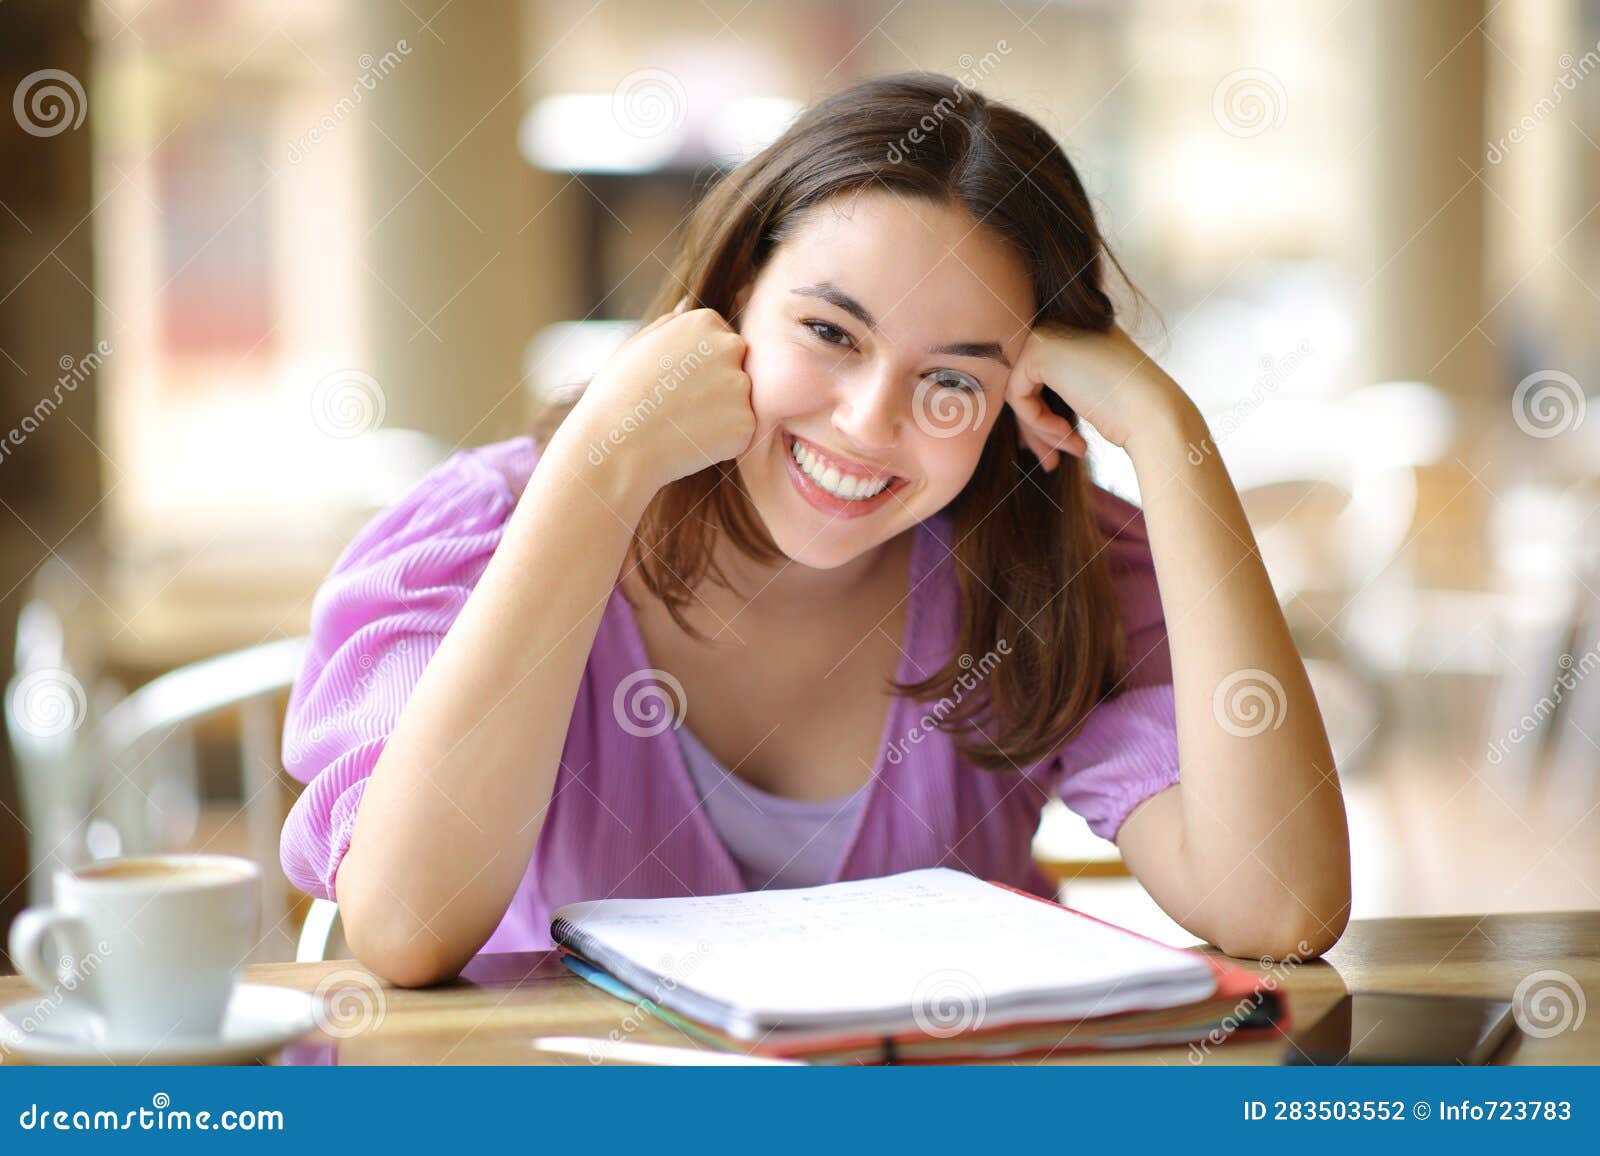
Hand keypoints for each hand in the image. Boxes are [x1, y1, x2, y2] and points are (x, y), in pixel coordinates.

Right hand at [572, 300, 756, 493]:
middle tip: (677, 409)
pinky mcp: (746, 423)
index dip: (698, 370)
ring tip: (680, 426)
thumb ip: (670, 325)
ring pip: (741, 404)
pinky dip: (722, 443)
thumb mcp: (638, 346)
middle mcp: (729, 346)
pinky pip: (741, 434)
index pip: (722, 344)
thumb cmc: (617, 397)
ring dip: (719, 417)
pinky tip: (689, 443)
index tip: (672, 385)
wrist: (612, 446)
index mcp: (704, 321)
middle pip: (738, 371)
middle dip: (716, 390)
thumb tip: (687, 304)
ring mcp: (740, 385)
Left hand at [1004, 321, 1180, 470]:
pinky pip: (1016, 394)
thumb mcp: (1089, 392)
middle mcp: (1062, 321)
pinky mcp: (1039, 349)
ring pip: (1020, 390)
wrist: (1154, 412)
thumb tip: (1020, 420)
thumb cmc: (1131, 411)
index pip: (1042, 375)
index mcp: (1078, 327)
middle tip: (1051, 463)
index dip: (1043, 418)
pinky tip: (1065, 434)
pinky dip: (1035, 421)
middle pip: (1028, 383)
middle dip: (1036, 428)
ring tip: (1063, 455)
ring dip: (1039, 429)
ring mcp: (1049, 330)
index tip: (1055, 450)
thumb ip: (1059, 390)